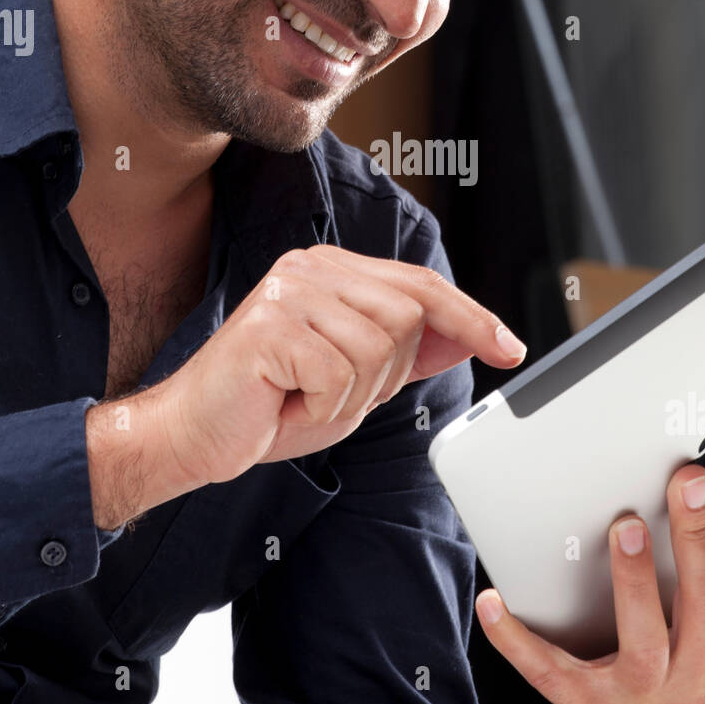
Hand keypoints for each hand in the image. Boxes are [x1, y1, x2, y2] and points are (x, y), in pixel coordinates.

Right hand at [87, 243, 525, 525]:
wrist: (194, 434)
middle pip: (408, 316)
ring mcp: (289, 292)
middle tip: (335, 393)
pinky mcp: (271, 326)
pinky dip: (324, 407)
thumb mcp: (355, 382)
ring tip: (308, 397)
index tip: (510, 348)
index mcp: (333, 270)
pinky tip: (289, 403)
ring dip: (353, 394)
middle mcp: (312, 268)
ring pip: (378, 347)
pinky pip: (339, 374)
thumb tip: (467, 337)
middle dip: (388, 374)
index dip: (472, 317)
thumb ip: (406, 353)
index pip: (421, 286)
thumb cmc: (271, 405)